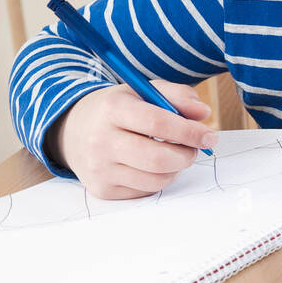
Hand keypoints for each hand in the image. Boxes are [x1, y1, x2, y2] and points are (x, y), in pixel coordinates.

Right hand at [48, 79, 214, 199]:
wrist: (73, 131)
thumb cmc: (117, 109)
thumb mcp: (143, 91)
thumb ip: (178, 96)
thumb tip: (204, 114)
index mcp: (112, 109)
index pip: (158, 123)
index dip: (189, 131)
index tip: (208, 136)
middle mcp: (101, 140)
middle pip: (158, 159)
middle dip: (186, 155)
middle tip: (195, 149)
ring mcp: (99, 169)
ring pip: (156, 180)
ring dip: (176, 169)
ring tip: (174, 155)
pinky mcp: (102, 190)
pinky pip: (146, 191)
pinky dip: (159, 179)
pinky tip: (153, 166)